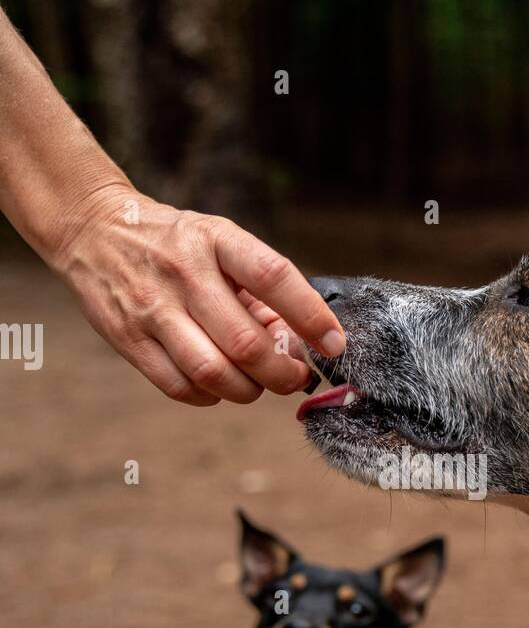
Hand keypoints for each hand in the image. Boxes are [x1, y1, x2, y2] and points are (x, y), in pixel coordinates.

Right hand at [52, 184, 344, 405]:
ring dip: (248, 390)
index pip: (274, 277)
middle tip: (294, 377)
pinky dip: (210, 396)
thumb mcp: (221, 243)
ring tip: (256, 384)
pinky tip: (218, 384)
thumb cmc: (178, 245)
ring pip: (214, 373)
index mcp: (216, 239)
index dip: (311, 316)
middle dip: (282, 373)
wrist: (95, 231)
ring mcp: (152, 308)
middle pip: (246, 343)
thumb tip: (300, 345)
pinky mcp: (128, 339)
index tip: (335, 345)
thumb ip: (261, 291)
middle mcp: (184, 272)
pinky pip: (180, 387)